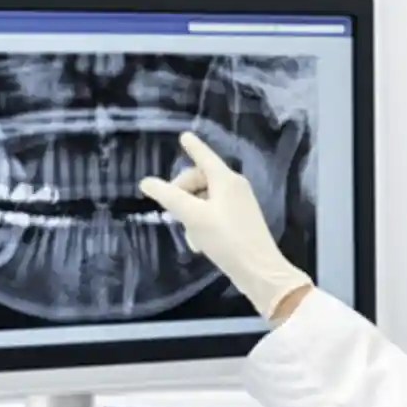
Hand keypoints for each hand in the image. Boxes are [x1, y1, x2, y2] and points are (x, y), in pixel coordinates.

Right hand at [139, 132, 312, 320]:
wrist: (259, 271)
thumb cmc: (227, 239)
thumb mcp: (193, 216)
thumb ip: (169, 197)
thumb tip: (147, 182)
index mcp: (226, 179)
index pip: (205, 156)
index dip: (193, 147)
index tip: (184, 136)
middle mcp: (234, 187)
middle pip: (200, 180)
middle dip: (183, 194)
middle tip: (172, 213)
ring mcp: (239, 205)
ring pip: (204, 200)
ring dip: (191, 215)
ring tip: (191, 236)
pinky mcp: (240, 222)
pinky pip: (213, 214)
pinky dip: (202, 225)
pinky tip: (200, 245)